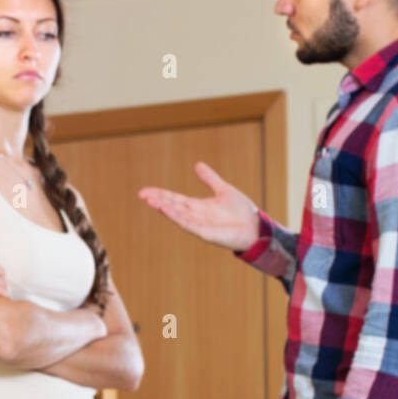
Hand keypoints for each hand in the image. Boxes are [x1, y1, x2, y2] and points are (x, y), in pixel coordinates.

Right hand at [138, 161, 259, 251]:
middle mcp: (196, 216)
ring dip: (164, 208)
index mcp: (198, 206)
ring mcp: (199, 225)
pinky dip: (177, 218)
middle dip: (158, 200)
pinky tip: (167, 211)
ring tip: (151, 201)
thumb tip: (196, 165)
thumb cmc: (241, 212)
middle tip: (142, 194)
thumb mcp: (223, 189)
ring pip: (178, 215)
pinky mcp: (206, 234)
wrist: (255, 227)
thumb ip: (209, 179)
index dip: (160, 194)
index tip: (145, 191)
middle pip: (173, 206)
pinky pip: (188, 225)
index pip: (175, 198)